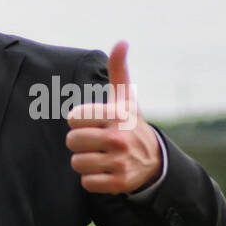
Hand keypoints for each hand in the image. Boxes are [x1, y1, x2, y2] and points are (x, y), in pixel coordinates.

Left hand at [65, 41, 162, 192]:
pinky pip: (86, 183)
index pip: (74, 117)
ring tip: (100, 156)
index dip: (79, 120)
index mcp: (117, 116)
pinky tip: (105, 171)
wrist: (153, 160)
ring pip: (76, 163)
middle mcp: (119, 139)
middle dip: (79, 142)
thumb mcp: (126, 99)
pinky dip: (92, 179)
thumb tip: (121, 42)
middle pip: (72, 141)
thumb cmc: (129, 124)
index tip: (91, 121)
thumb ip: (119, 70)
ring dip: (84, 161)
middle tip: (94, 141)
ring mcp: (119, 162)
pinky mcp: (118, 183)